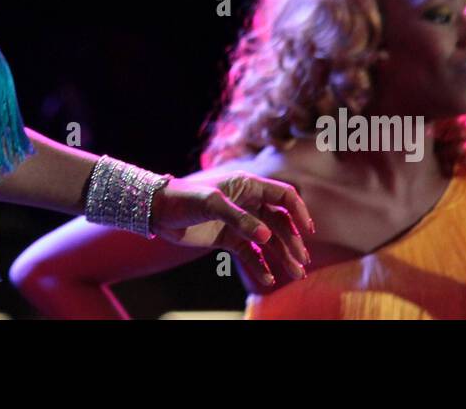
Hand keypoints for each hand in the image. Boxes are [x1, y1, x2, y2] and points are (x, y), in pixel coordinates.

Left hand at [150, 172, 314, 291]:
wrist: (157, 211)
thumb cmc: (183, 197)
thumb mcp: (211, 204)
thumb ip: (239, 219)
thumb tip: (267, 239)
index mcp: (248, 186)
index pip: (284, 196)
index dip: (299, 212)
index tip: (309, 232)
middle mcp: (248, 203)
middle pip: (280, 222)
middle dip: (293, 242)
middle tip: (302, 262)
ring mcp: (239, 222)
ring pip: (268, 240)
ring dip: (282, 256)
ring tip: (295, 274)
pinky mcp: (228, 238)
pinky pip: (250, 254)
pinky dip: (260, 266)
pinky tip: (268, 280)